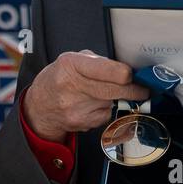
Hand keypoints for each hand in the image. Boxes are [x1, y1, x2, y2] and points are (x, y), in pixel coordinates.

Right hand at [23, 50, 148, 142]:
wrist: (39, 106)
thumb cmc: (59, 78)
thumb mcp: (73, 60)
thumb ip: (98, 63)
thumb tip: (126, 70)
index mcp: (72, 65)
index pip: (109, 70)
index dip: (127, 74)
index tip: (135, 75)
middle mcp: (73, 86)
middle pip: (116, 90)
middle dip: (135, 90)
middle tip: (143, 89)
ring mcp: (77, 107)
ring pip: (113, 103)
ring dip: (119, 99)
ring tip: (109, 93)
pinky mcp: (81, 123)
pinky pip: (107, 115)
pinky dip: (107, 110)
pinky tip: (96, 105)